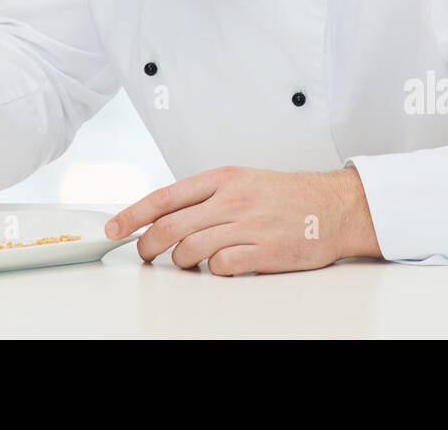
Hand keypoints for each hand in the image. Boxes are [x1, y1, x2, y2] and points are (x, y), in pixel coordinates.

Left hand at [105, 165, 382, 275]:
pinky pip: (221, 265)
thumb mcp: (242, 181)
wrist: (334, 207)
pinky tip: (219, 266)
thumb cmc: (285, 195)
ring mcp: (248, 225)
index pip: (165, 196)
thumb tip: (163, 215)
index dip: (133, 214)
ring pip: (191, 248)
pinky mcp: (264, 251)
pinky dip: (212, 270)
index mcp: (222, 178)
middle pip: (170, 226)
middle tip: (144, 254)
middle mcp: (232, 200)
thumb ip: (206, 195)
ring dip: (180, 261)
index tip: (114, 228)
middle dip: (147, 244)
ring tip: (187, 262)